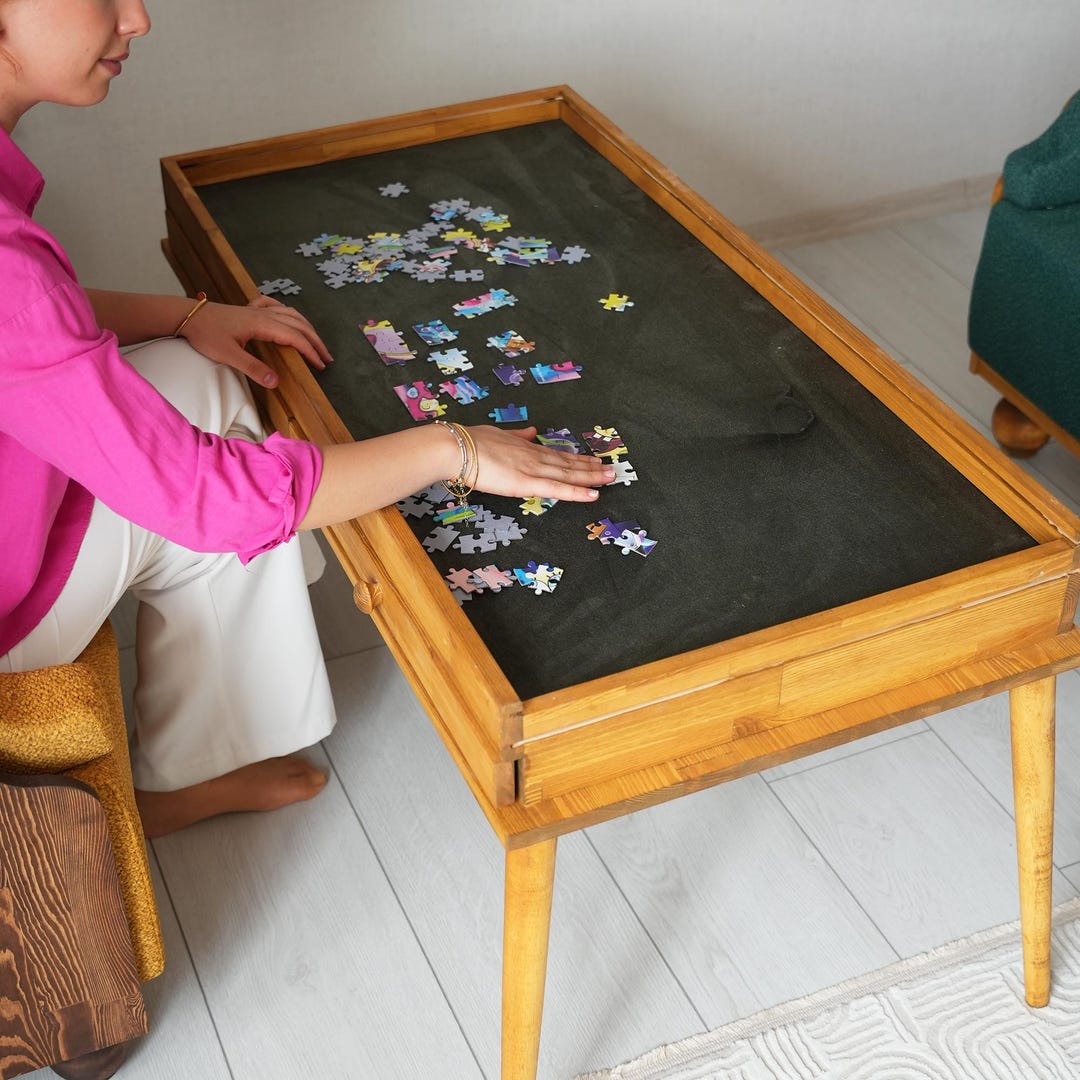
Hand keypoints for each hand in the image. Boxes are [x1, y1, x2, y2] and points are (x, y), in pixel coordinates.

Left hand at [179, 295, 332, 386]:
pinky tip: (286, 315)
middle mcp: (264, 314)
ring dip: (306, 327)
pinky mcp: (249, 309)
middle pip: (298, 325)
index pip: (295, 337)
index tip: (320, 365)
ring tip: (315, 340)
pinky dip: (286, 310)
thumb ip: (253, 368)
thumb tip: (275, 382)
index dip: (310, 351)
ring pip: (290, 314)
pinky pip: (274, 305)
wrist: (187, 316)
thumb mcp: (228, 355)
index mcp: (262, 325)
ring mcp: (257, 310)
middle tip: (326, 358)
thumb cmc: (206, 334)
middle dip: (315, 341)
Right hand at [467, 426, 613, 501]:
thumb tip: (530, 431)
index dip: (576, 458)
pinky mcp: (526, 483)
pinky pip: (557, 489)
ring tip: (609, 478)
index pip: (556, 454)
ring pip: (568, 474)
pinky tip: (592, 494)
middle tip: (610, 470)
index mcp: (525, 446)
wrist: (455, 448)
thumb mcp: (497, 434)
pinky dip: (577, 491)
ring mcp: (532, 469)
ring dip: (591, 477)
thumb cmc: (469, 443)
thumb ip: (515, 435)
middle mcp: (533, 456)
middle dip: (590, 468)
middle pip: (568, 463)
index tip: (592, 460)